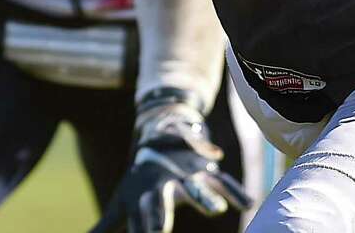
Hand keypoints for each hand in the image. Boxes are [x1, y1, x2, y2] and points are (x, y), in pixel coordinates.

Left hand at [90, 88, 253, 232]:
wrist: (160, 131)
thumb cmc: (140, 179)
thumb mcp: (122, 201)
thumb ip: (105, 225)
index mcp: (142, 196)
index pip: (139, 220)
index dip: (141, 230)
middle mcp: (164, 184)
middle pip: (163, 200)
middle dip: (161, 214)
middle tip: (159, 230)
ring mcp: (185, 175)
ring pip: (196, 186)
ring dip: (204, 197)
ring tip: (215, 210)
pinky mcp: (205, 169)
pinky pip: (223, 181)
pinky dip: (235, 191)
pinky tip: (248, 203)